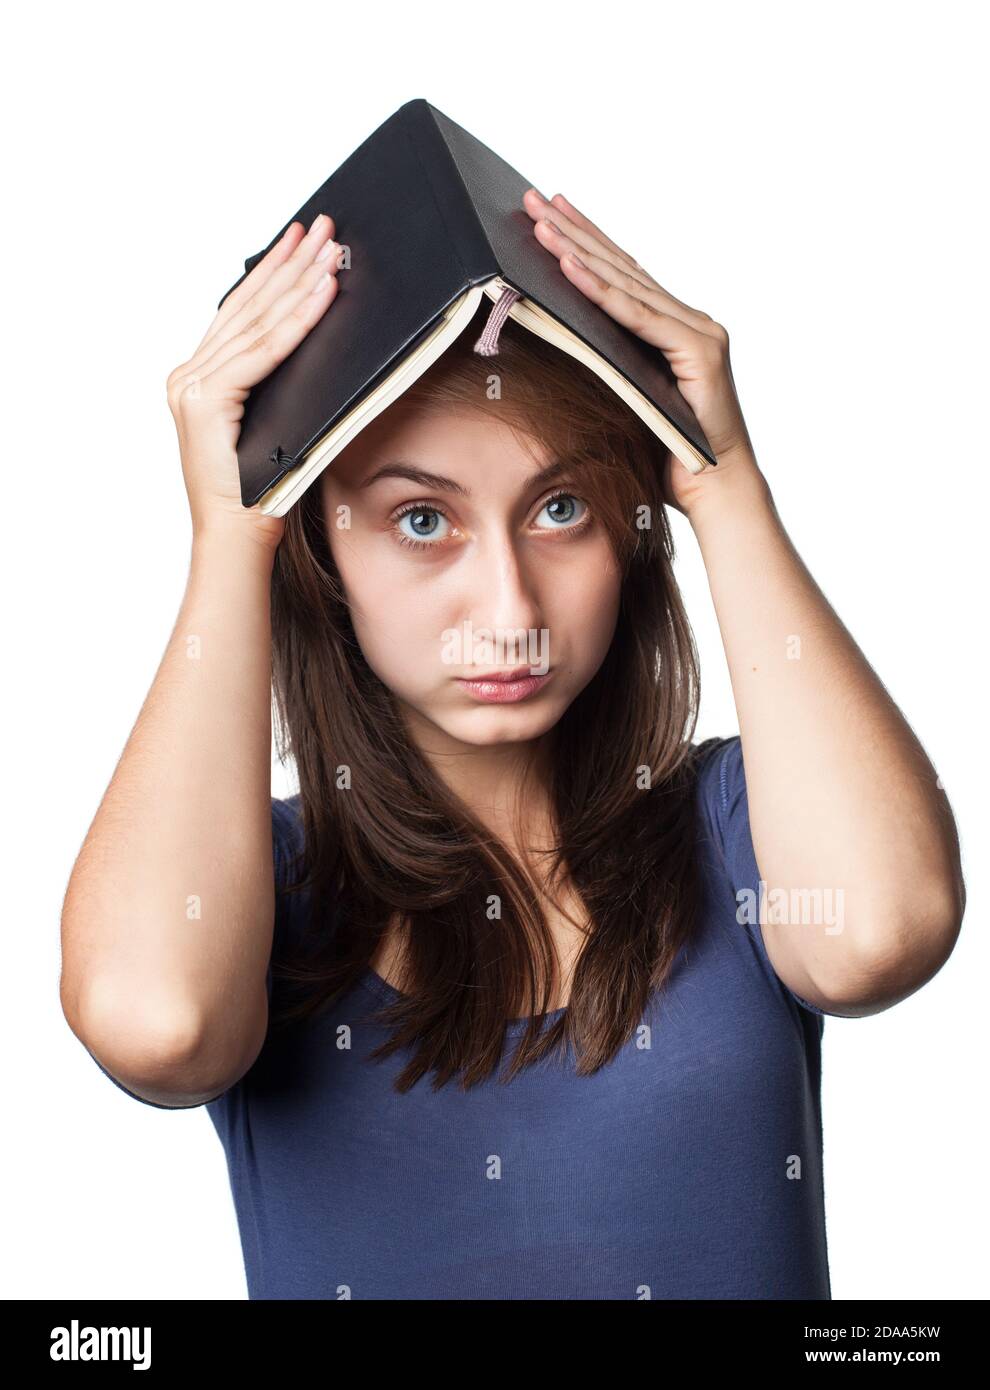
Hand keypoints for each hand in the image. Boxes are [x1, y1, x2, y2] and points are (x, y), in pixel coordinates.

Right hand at [166, 213, 341, 551]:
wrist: (238, 538)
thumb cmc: (262, 493)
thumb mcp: (276, 425)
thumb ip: (279, 385)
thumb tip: (318, 342)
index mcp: (199, 379)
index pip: (241, 314)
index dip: (273, 273)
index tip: (302, 241)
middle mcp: (188, 376)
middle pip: (248, 309)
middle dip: (290, 264)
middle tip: (325, 229)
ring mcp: (192, 387)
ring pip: (257, 325)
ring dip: (299, 284)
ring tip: (332, 254)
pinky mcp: (206, 402)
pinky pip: (262, 353)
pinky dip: (296, 321)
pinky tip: (321, 294)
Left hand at [522, 189, 765, 516]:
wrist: (715, 492)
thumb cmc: (670, 459)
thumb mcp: (624, 402)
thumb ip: (605, 368)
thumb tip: (556, 351)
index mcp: (675, 330)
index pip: (623, 276)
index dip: (585, 241)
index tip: (550, 213)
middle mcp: (691, 322)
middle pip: (622, 268)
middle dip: (574, 231)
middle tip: (533, 199)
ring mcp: (699, 333)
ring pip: (627, 285)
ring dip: (579, 250)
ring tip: (542, 223)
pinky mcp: (699, 353)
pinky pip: (639, 317)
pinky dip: (602, 291)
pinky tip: (571, 266)